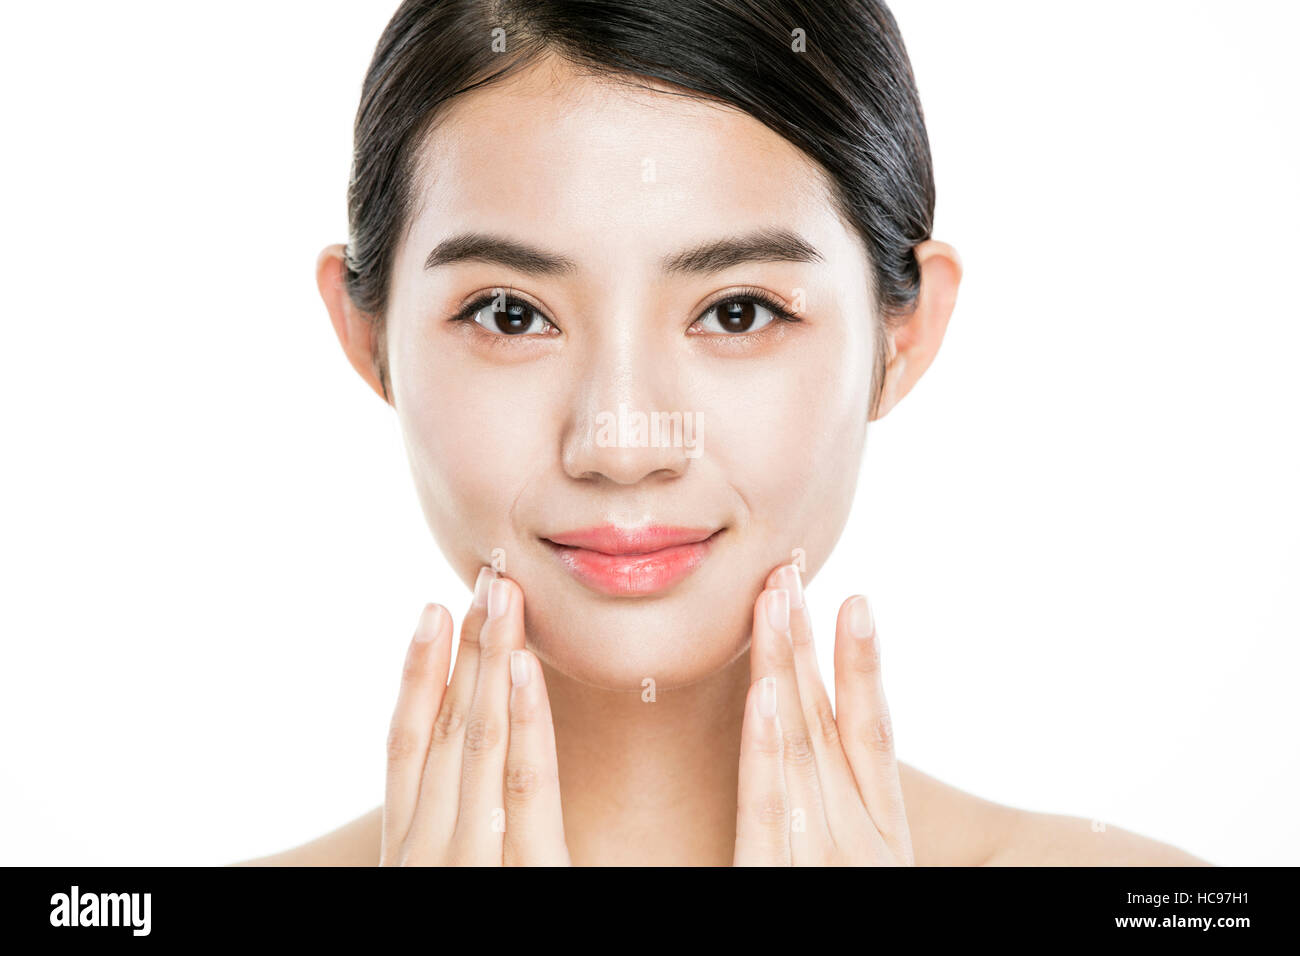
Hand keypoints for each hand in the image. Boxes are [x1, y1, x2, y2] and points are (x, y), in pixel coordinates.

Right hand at [379, 569, 570, 865]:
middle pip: (444, 728)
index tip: (432, 612)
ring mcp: (469, 862)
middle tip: (485, 580)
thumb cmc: (474, 944)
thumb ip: (458, 837)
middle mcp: (427, 851)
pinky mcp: (527, 874)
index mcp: (408, 850)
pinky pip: (527, 787)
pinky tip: (525, 666)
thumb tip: (469, 784)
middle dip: (463, 647)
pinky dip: (525, 721)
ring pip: (480, 739)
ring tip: (503, 596)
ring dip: (490, 660)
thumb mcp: (454, 875)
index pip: (406, 746)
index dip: (418, 674)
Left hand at [734, 563, 913, 865]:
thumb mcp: (852, 871)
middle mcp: (856, 836)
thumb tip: (821, 766)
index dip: (861, 664)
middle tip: (788, 573)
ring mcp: (822, 858)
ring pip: (799, 743)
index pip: (870, 732)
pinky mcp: (773, 878)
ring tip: (777, 598)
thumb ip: (836, 822)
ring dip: (787, 664)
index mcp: (879, 832)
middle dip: (808, 642)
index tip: (853, 601)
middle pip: (827, 721)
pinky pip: (766, 806)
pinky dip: (766, 746)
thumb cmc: (842, 918)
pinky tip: (764, 691)